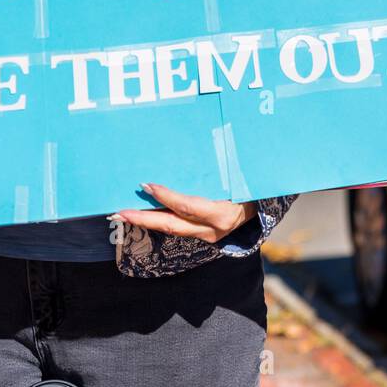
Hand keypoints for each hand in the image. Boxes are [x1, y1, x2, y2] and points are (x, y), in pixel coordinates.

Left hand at [112, 183, 255, 241]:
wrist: (268, 207)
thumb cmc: (253, 186)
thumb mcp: (240, 178)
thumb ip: (218, 173)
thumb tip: (192, 151)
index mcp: (222, 214)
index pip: (187, 206)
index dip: (166, 197)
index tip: (146, 185)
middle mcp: (213, 230)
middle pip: (171, 225)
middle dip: (143, 218)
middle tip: (119, 211)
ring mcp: (208, 235)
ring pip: (172, 229)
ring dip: (147, 220)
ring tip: (124, 213)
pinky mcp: (204, 235)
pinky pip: (178, 227)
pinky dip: (160, 220)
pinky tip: (145, 213)